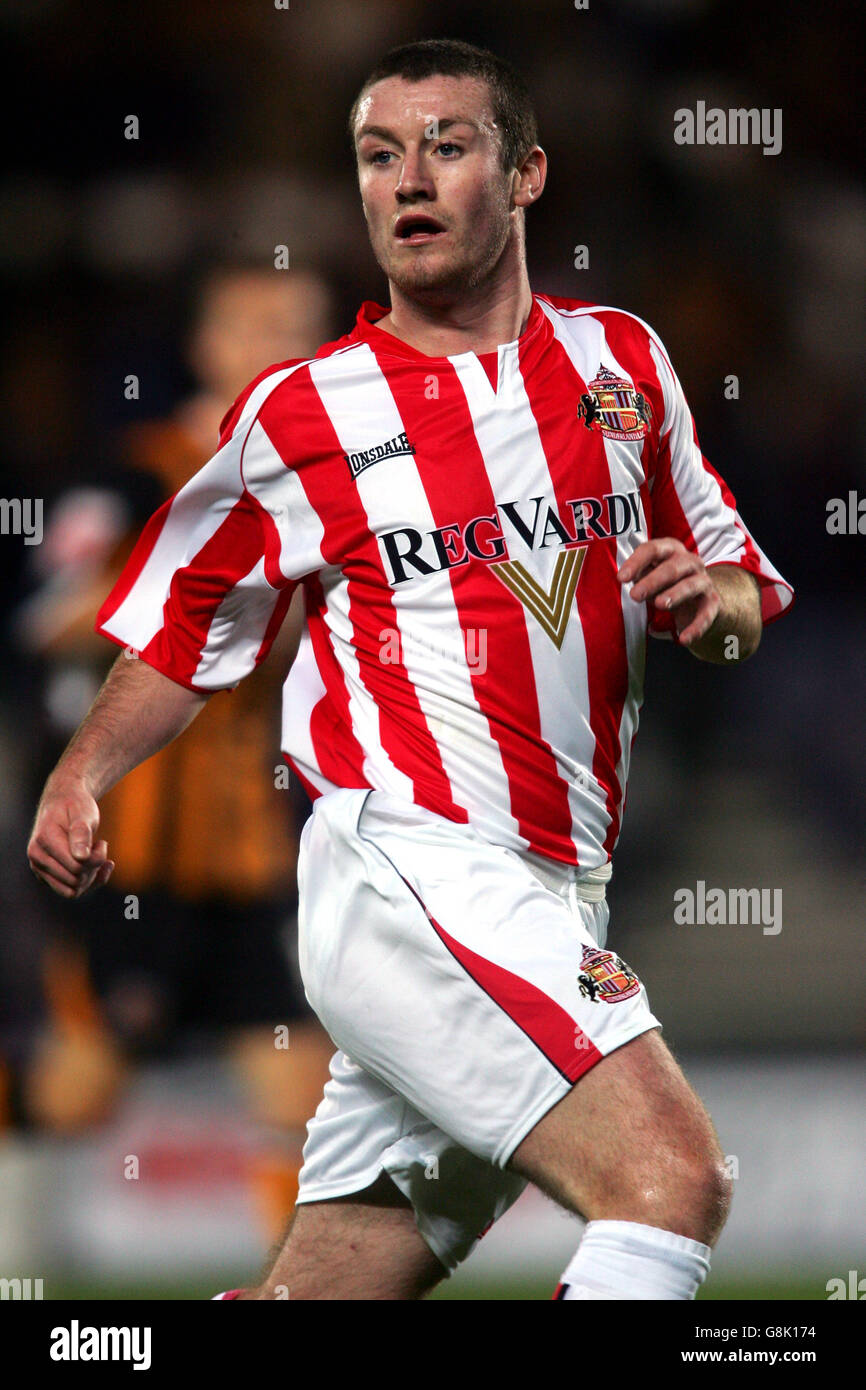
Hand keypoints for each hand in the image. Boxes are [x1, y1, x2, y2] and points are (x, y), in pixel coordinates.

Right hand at [28, 780, 113, 898]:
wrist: (62, 803)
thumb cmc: (75, 805)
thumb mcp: (83, 812)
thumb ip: (81, 832)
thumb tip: (80, 857)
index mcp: (44, 840)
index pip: (77, 866)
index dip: (96, 858)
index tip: (102, 843)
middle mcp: (37, 857)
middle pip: (76, 880)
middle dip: (94, 867)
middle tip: (99, 847)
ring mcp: (39, 868)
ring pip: (73, 891)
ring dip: (91, 877)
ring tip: (96, 855)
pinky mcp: (46, 875)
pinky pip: (70, 892)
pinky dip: (87, 884)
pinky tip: (98, 868)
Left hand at [617, 538, 720, 646]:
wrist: (702, 603)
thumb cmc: (668, 586)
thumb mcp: (652, 579)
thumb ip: (640, 577)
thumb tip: (626, 578)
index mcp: (671, 551)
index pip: (653, 549)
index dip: (636, 562)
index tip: (621, 578)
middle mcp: (690, 562)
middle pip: (672, 567)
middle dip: (653, 581)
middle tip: (635, 595)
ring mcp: (703, 582)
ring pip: (690, 585)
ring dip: (675, 594)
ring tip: (660, 605)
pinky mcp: (712, 603)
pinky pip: (706, 615)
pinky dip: (695, 627)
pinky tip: (683, 639)